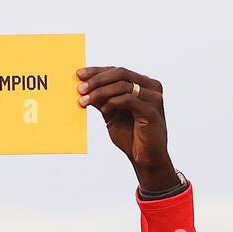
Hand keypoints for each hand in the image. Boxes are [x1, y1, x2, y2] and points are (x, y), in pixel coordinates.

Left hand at [77, 66, 177, 190]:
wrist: (146, 161)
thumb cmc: (131, 138)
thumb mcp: (112, 115)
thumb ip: (102, 100)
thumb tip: (84, 88)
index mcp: (142, 84)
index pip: (117, 71)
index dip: (97, 71)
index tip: (79, 74)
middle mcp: (150, 87)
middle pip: (120, 73)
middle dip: (97, 79)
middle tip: (80, 88)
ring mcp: (153, 98)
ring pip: (122, 85)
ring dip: (100, 92)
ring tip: (85, 100)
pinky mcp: (151, 111)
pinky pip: (128, 99)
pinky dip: (112, 102)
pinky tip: (104, 109)